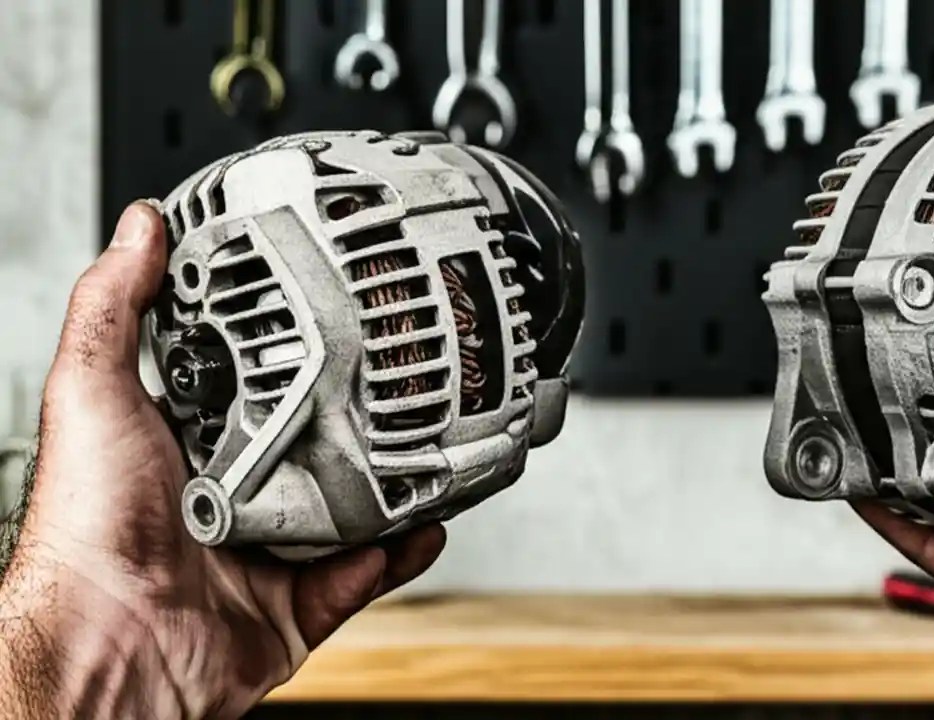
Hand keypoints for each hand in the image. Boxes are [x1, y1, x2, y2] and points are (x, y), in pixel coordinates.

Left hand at [0, 202, 445, 718]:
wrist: (107, 644)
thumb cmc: (85, 531)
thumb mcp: (93, 392)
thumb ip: (115, 308)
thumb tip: (140, 229)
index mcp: (183, 448)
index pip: (250, 386)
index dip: (290, 354)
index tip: (330, 320)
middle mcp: (227, 500)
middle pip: (310, 449)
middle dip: (356, 420)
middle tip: (400, 384)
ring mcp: (264, 555)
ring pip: (349, 512)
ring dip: (393, 486)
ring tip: (428, 450)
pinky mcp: (295, 605)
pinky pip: (364, 576)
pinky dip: (398, 552)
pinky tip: (420, 523)